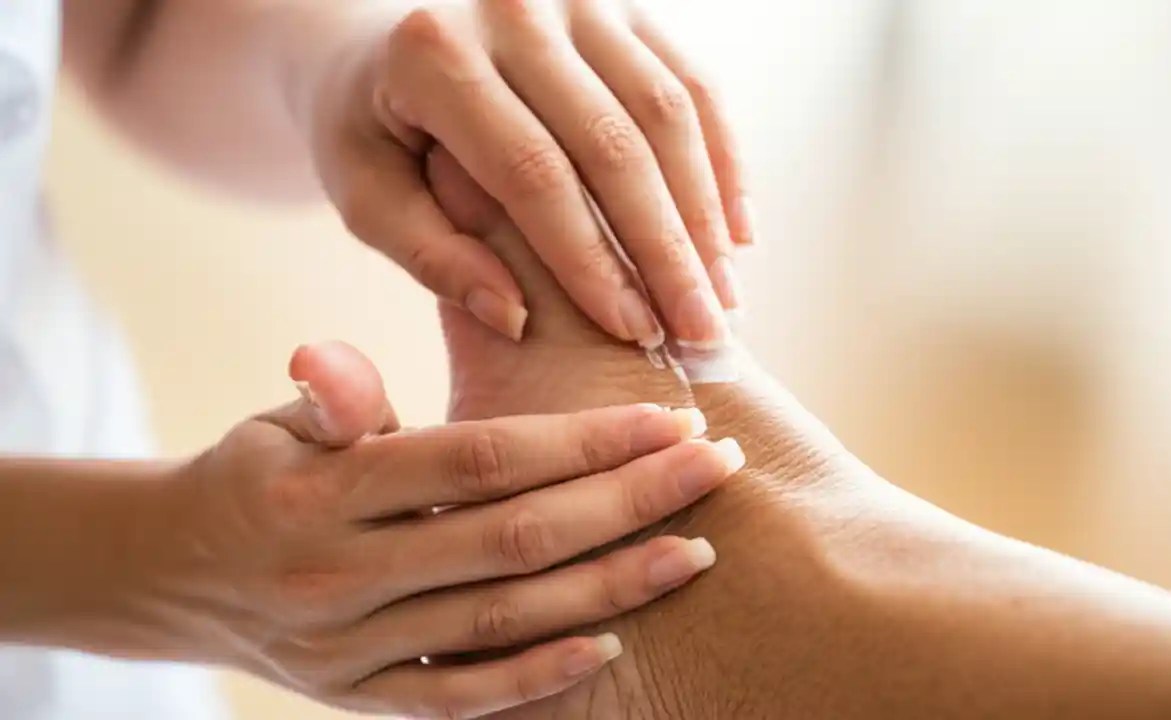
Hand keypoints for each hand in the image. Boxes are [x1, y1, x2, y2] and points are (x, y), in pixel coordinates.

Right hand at [163, 341, 737, 717]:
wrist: (173, 576)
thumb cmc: (253, 476)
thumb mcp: (277, 426)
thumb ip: (332, 399)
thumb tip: (326, 354)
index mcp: (325, 491)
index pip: (480, 459)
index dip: (581, 439)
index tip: (667, 417)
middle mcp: (340, 573)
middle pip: (513, 536)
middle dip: (628, 500)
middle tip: (715, 468)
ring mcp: (350, 647)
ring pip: (502, 616)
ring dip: (609, 585)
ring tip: (695, 551)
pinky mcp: (358, 698)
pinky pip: (459, 696)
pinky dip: (535, 674)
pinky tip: (611, 641)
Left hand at [307, 0, 751, 347]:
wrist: (378, 34)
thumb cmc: (371, 126)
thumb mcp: (365, 193)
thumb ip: (431, 255)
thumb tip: (516, 321)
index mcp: (435, 55)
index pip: (533, 173)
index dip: (588, 260)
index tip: (631, 333)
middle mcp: (514, 5)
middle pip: (615, 144)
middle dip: (665, 251)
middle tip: (701, 334)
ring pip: (667, 111)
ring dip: (704, 213)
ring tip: (724, 298)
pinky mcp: (624, 2)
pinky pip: (692, 83)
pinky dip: (722, 161)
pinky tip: (737, 236)